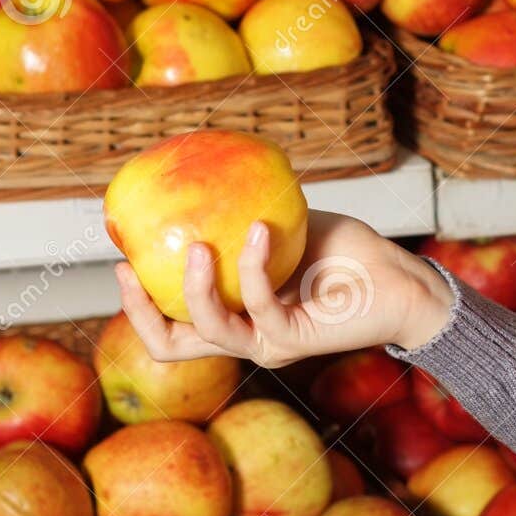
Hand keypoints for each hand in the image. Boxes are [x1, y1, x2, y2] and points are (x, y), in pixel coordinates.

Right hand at [114, 210, 455, 368]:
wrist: (396, 277)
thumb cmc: (343, 251)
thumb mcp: (281, 222)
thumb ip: (240, 209)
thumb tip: (196, 171)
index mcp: (234, 314)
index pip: (171, 325)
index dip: (136, 305)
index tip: (119, 260)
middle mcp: (245, 335)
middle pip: (172, 344)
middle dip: (141, 312)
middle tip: (129, 269)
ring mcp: (267, 342)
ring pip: (209, 330)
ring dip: (195, 288)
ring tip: (197, 246)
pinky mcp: (294, 339)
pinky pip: (260, 306)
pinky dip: (254, 267)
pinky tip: (259, 230)